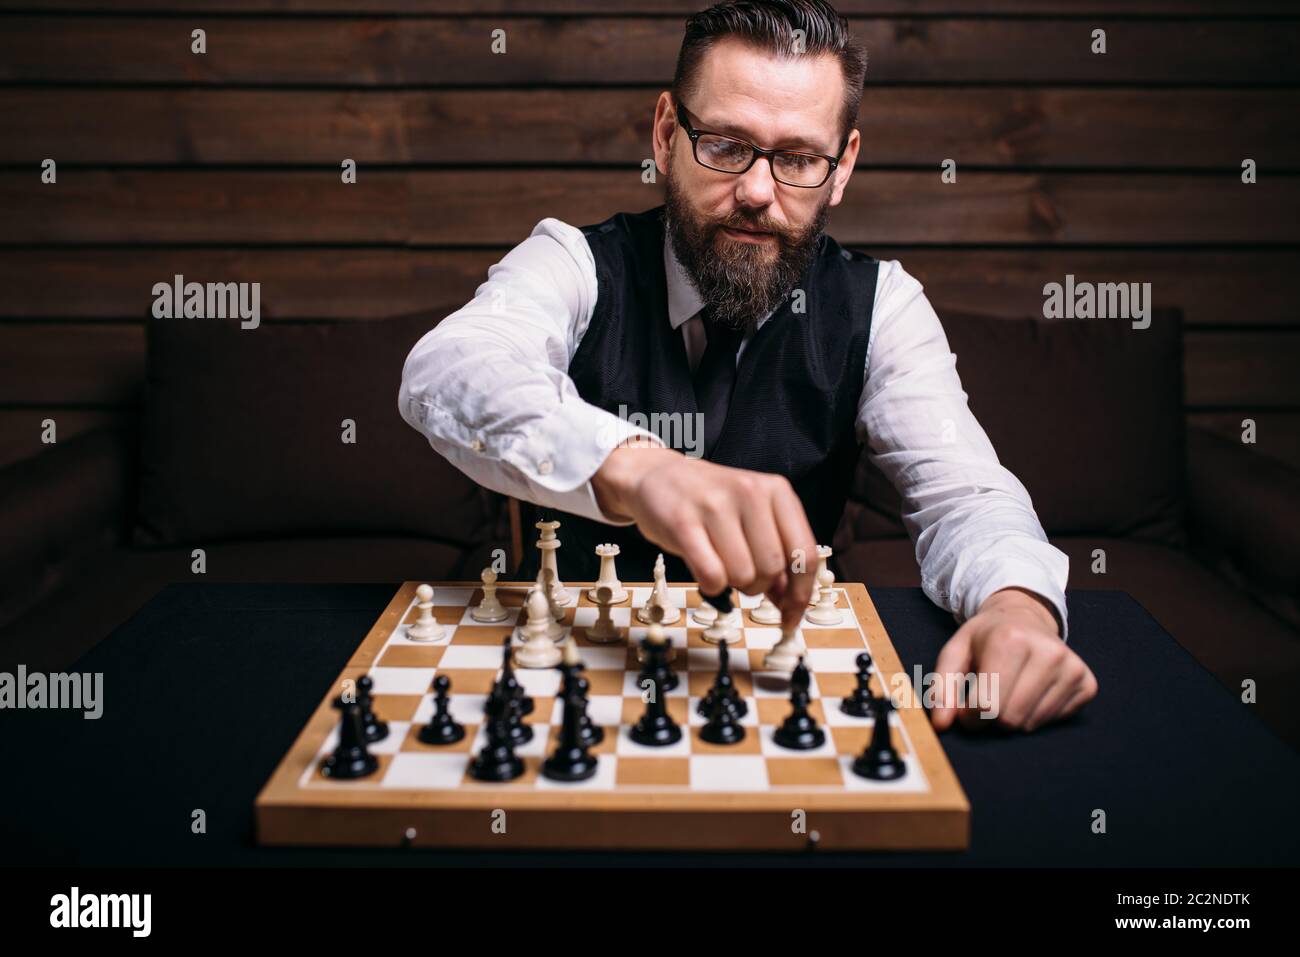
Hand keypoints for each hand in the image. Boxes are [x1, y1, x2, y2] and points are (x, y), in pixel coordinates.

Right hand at [591, 444, 817, 627]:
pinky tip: (704, 572)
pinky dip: (710, 586)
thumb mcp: (751, 516)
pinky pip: (712, 576)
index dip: (800, 594)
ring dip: (731, 584)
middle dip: (758, 585)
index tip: (791, 617)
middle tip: (740, 576)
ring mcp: (716, 505)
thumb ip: (774, 554)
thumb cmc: (707, 501)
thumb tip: (789, 602)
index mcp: (776, 491)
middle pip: (773, 569)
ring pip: (743, 575)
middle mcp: (750, 492)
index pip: (803, 554)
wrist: (657, 476)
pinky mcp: (684, 522)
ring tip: (719, 564)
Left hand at [930, 588, 1096, 731]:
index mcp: (1011, 640)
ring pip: (1031, 724)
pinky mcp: (1087, 683)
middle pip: (1010, 719)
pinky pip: (1054, 722)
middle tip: (990, 694)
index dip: (970, 714)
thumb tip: (940, 725)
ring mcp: (1072, 668)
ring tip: (1011, 688)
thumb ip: (942, 688)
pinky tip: (1033, 690)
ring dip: (1015, 716)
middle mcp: (1048, 652)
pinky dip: (1037, 714)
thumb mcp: (955, 653)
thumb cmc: (986, 638)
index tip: (967, 704)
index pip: (986, 706)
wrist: (1024, 617)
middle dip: (992, 716)